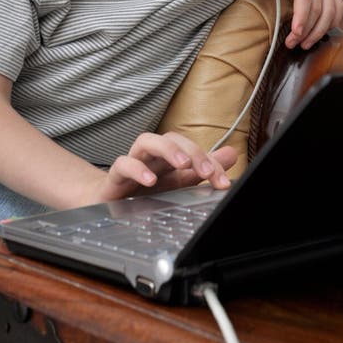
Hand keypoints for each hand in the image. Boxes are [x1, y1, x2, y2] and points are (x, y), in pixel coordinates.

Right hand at [98, 132, 237, 201]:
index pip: (191, 149)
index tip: (222, 182)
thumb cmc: (144, 190)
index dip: (209, 162)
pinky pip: (123, 164)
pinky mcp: (115, 176)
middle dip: (192, 152)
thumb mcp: (179, 181)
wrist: (110, 203)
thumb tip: (232, 153)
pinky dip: (136, 169)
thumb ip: (203, 170)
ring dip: (167, 149)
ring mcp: (133, 162)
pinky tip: (150, 180)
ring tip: (183, 163)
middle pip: (171, 139)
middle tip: (206, 171)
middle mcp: (152, 156)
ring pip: (146, 141)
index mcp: (168, 158)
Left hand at [253, 0, 342, 49]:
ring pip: (331, 11)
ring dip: (320, 31)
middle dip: (307, 30)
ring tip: (305, 44)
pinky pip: (338, 8)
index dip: (302, 18)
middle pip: (319, 9)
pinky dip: (332, 22)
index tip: (295, 34)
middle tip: (293, 44)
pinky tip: (320, 33)